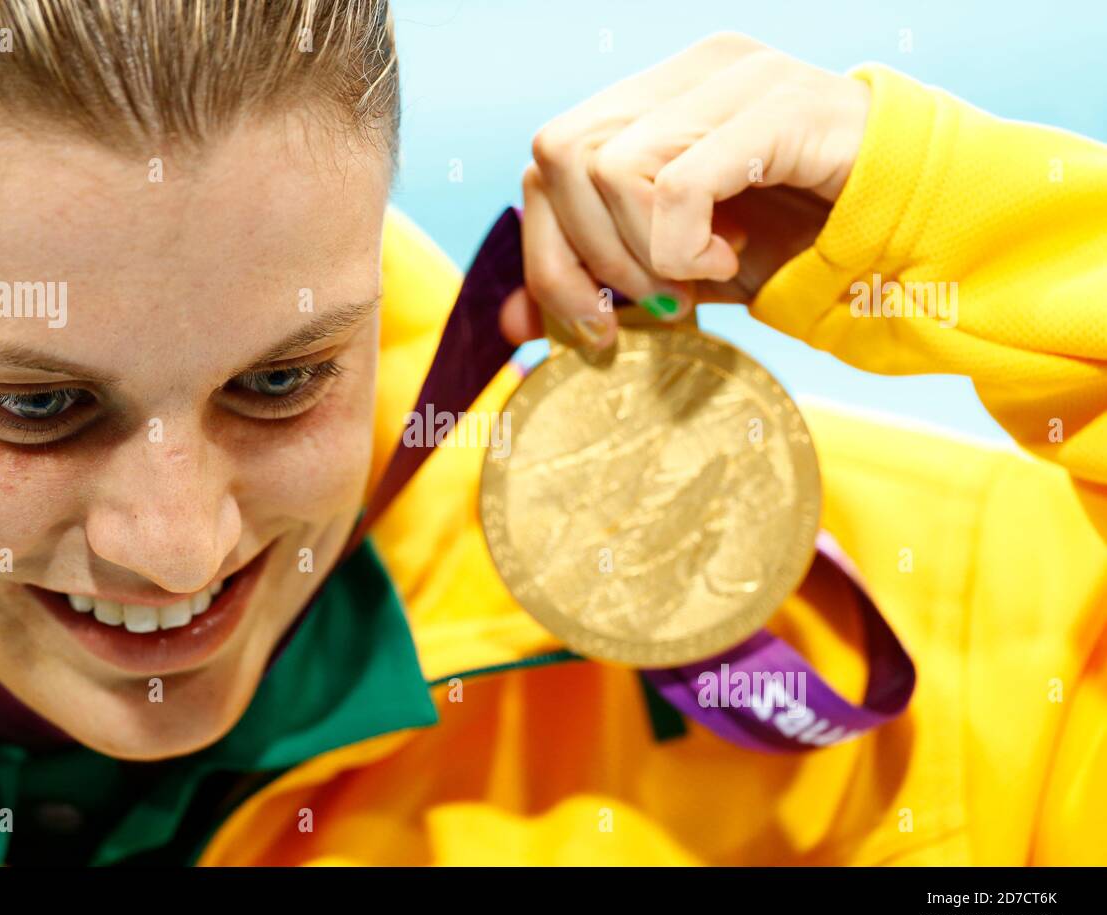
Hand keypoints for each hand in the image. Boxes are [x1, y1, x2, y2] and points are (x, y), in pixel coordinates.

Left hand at [500, 32, 871, 349]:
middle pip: (556, 157)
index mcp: (654, 99)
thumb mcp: (677, 275)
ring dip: (640, 257)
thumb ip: (599, 288)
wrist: (917, 229)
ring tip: (701, 278)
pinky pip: (674, 186)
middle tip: (651, 307)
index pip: (547, 162)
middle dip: (584, 260)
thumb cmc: (796, 244)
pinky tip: (729, 261)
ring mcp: (732, 77)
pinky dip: (683, 247)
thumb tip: (512, 325)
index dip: (549, 255)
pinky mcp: (777, 105)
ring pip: (606, 168)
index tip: (596, 326)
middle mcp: (684, 73)